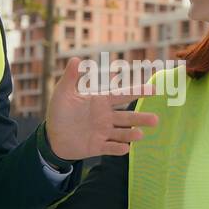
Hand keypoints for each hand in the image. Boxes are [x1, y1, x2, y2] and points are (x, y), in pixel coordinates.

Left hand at [44, 58, 159, 159]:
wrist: (52, 137)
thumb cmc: (59, 112)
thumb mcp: (63, 92)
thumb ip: (70, 77)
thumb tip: (76, 59)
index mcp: (101, 101)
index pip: (122, 95)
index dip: (137, 92)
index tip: (154, 89)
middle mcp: (106, 117)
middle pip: (127, 117)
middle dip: (141, 118)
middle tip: (155, 119)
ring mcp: (102, 133)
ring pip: (121, 133)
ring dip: (131, 134)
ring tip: (140, 135)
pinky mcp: (97, 146)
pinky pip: (109, 148)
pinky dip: (117, 149)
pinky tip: (125, 149)